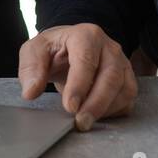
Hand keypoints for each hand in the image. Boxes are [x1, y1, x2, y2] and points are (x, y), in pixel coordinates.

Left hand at [18, 23, 136, 130]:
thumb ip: (31, 68)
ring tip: (86, 121)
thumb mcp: (35, 51)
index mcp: (86, 36)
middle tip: (81, 122)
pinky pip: (127, 99)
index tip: (70, 107)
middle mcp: (109, 48)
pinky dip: (114, 111)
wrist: (70, 47)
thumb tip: (31, 91)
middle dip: (96, 103)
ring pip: (124, 89)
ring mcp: (122, 63)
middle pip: (111, 76)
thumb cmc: (55, 49)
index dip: (79, 85)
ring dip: (106, 109)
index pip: (86, 60)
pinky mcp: (127, 79)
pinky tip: (96, 115)